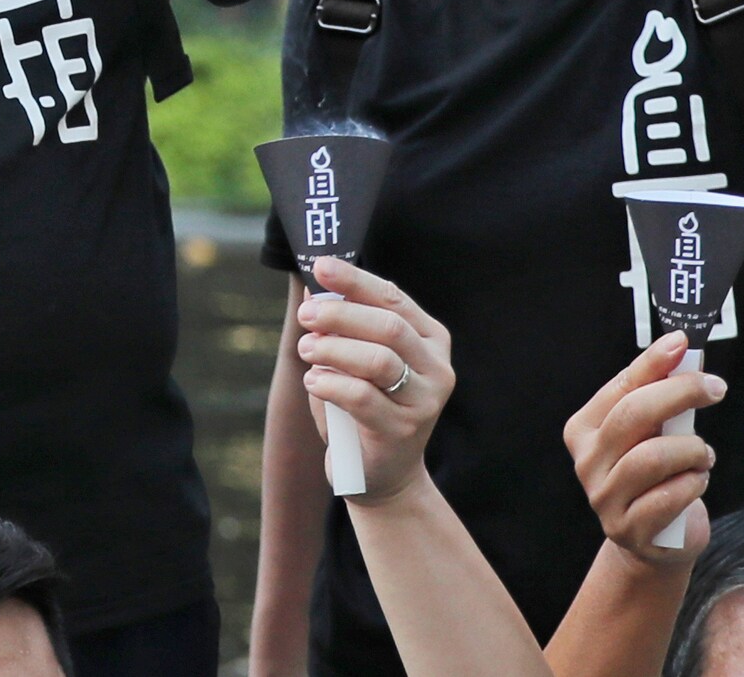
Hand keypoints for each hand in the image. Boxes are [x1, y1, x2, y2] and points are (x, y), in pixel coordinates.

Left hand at [298, 256, 455, 504]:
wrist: (381, 476)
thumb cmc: (364, 411)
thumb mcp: (354, 364)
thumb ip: (341, 329)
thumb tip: (312, 290)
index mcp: (431, 339)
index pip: (393, 298)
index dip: (356, 281)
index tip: (321, 267)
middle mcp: (437, 367)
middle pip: (388, 326)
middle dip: (341, 315)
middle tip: (306, 316)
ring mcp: (424, 401)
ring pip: (378, 359)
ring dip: (334, 348)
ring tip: (306, 349)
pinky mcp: (402, 430)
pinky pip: (362, 397)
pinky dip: (331, 383)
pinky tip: (313, 380)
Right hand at [563, 331, 723, 568]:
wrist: (657, 538)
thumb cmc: (658, 474)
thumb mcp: (655, 428)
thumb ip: (660, 389)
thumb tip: (680, 346)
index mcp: (585, 428)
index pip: (621, 386)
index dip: (654, 363)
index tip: (683, 343)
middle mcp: (586, 462)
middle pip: (633, 415)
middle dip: (680, 394)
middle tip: (715, 388)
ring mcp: (603, 499)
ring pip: (652, 457)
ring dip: (691, 450)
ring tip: (702, 455)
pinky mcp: (628, 530)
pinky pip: (668, 497)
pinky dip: (692, 483)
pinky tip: (695, 482)